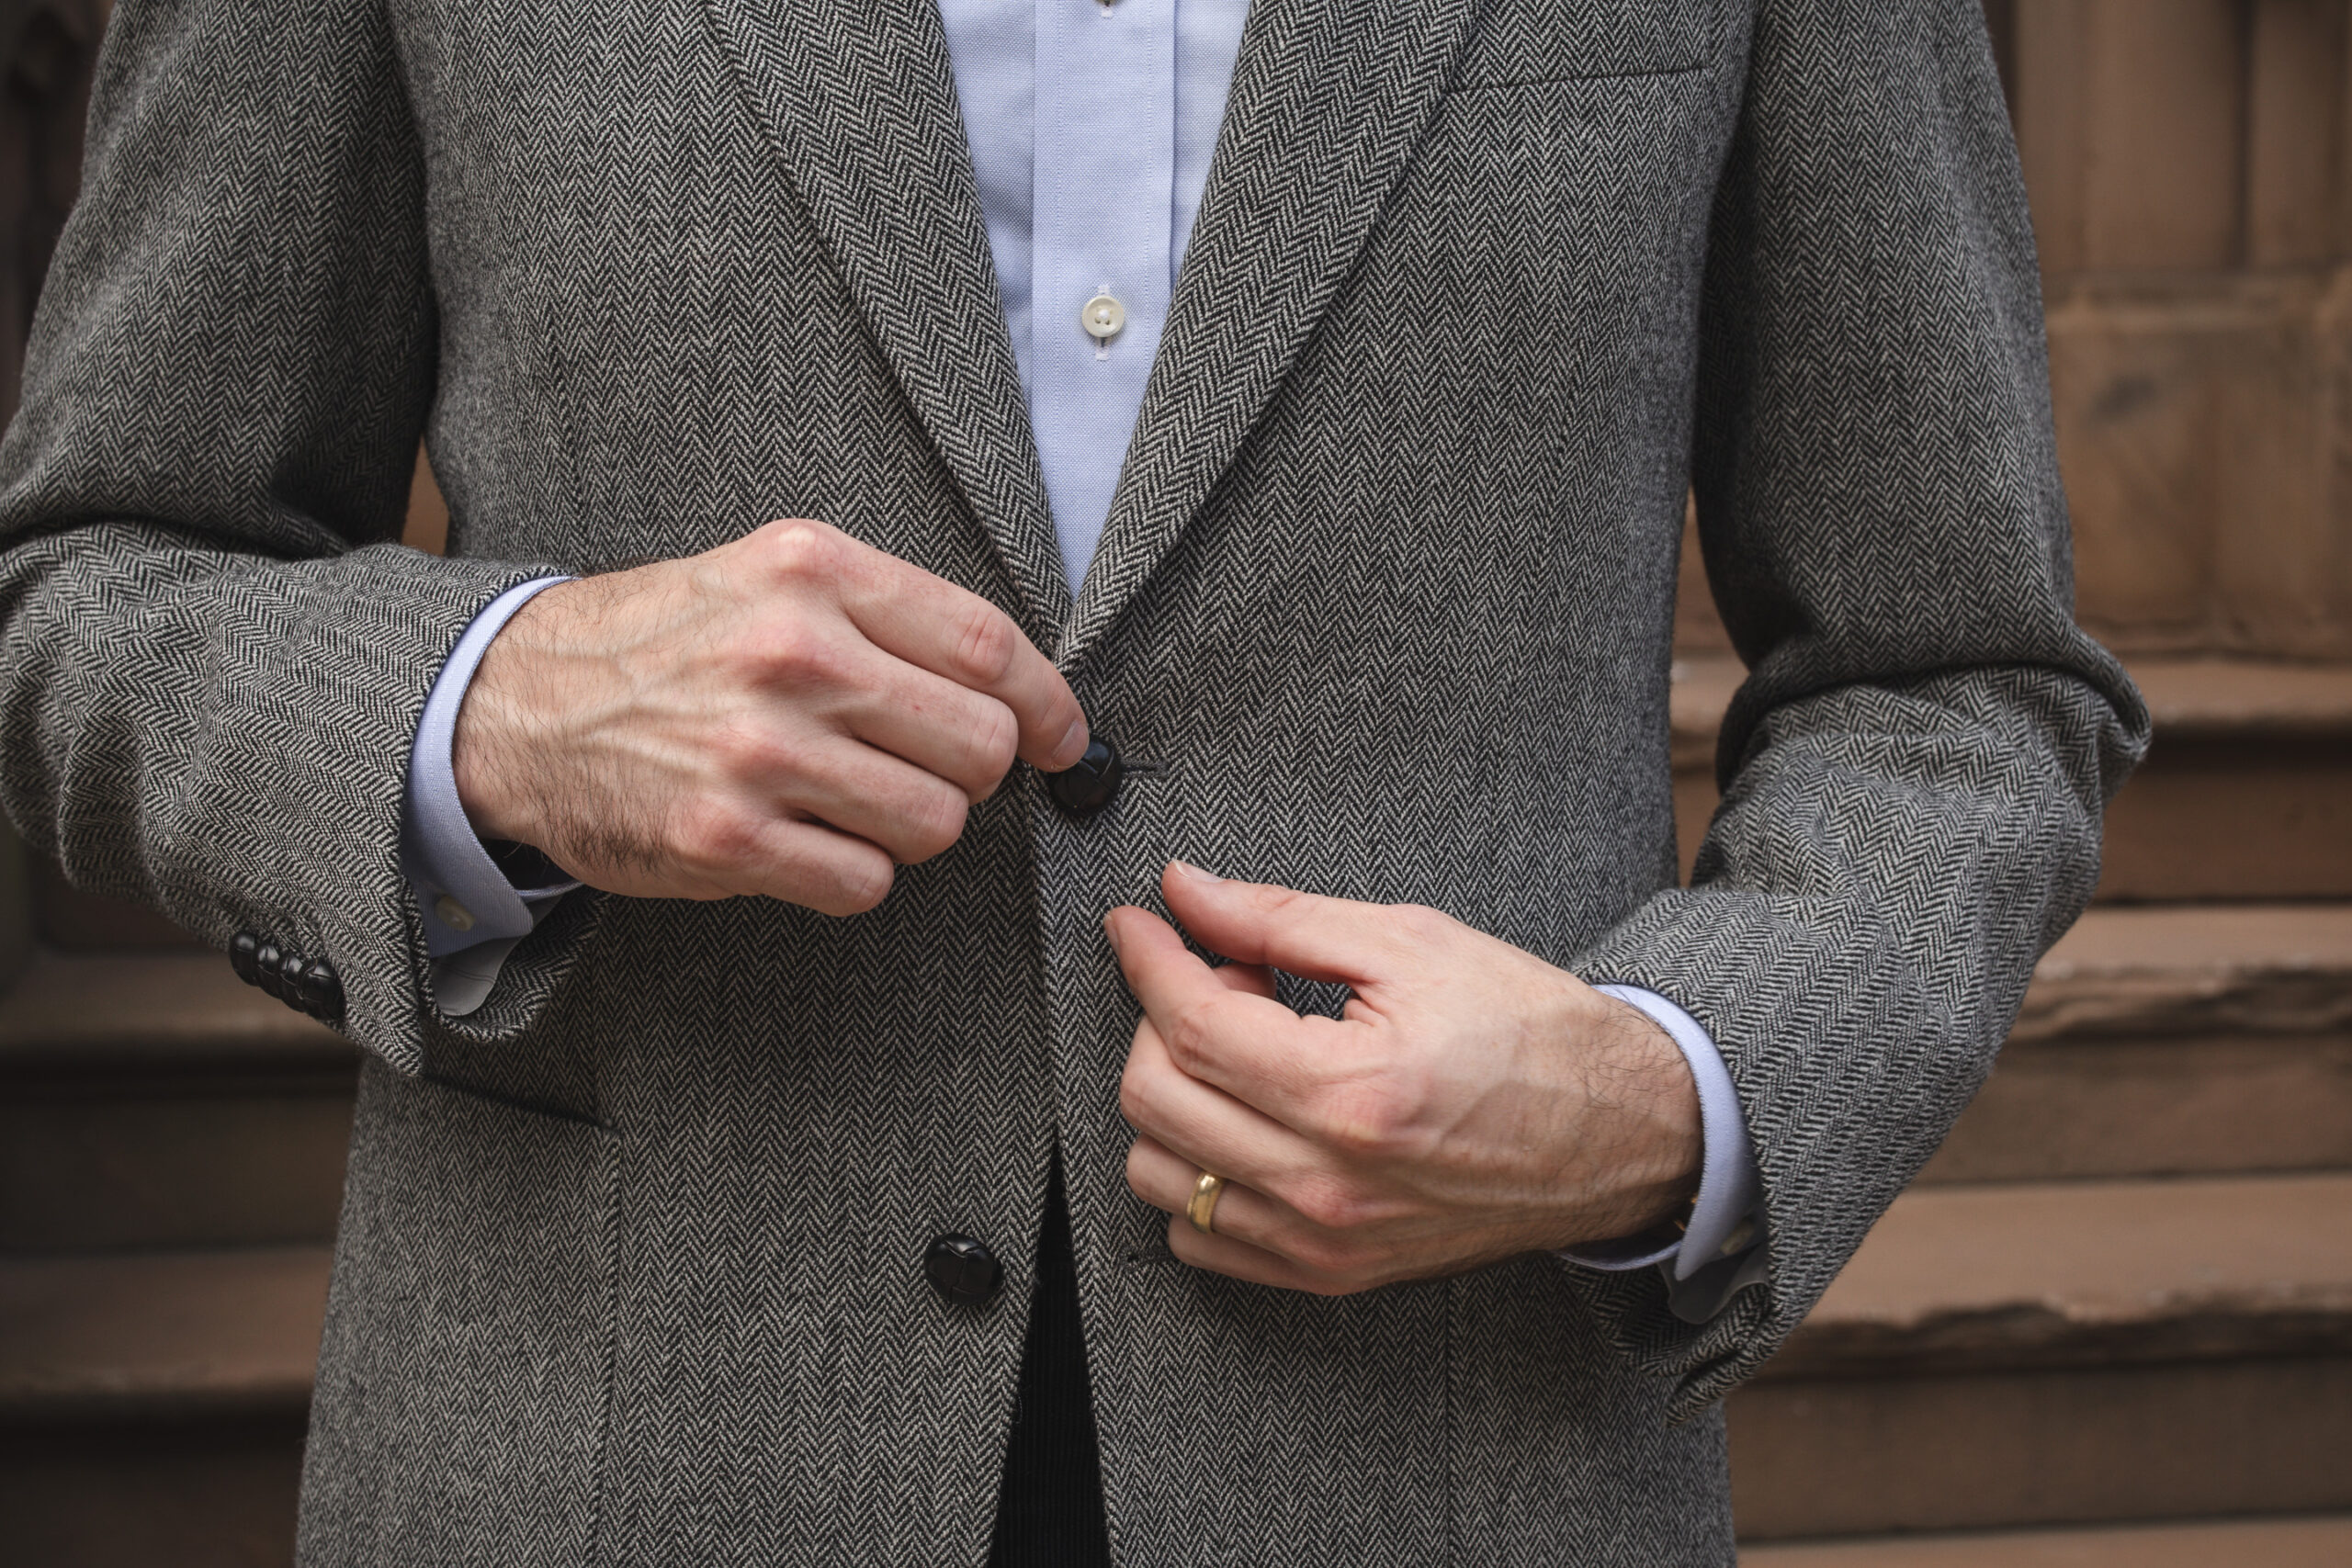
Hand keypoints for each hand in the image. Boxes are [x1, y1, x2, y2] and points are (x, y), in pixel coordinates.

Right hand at [453, 519, 1088, 914]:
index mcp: (813, 572)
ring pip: (934, 823)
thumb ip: (887, 618)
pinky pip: (864, 882)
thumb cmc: (666, 643)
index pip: (988, 647)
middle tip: (927, 770)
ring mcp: (757, 749)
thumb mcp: (771, 579)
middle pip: (977, 743)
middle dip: (973, 773)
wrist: (515, 703)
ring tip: (855, 803)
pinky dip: (852, 875)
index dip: (1047, 705)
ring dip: (913, 829)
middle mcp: (792, 653)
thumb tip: (1019, 692)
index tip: (1060, 738)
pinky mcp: (724, 837)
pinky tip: (805, 841)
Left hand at [1110, 863, 1701, 1294]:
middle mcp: (1327, 1182)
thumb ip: (1280, 919)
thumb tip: (1187, 891)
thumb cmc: (1531, 1032)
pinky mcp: (1330, 1273)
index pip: (1190, 1024)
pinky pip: (1199, 1237)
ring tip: (1247, 1051)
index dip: (1149, 957)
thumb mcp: (1411, 943)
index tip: (1138, 923)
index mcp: (1351, 1093)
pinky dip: (1196, 1173)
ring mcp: (1324, 1240)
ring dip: (1174, 1096)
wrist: (1619, 1131)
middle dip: (1164, 1017)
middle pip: (1155, 1097)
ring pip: (1159, 1172)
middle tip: (1230, 978)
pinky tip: (1248, 1119)